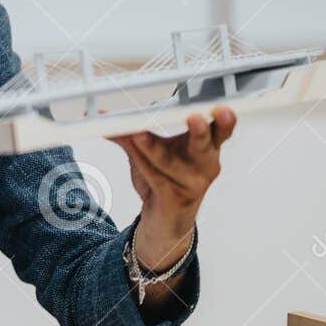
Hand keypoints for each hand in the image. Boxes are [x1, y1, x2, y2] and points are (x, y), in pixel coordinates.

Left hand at [109, 106, 236, 268]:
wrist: (166, 217)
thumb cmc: (166, 177)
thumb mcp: (153, 151)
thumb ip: (131, 132)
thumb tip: (101, 115)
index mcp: (207, 148)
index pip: (221, 132)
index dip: (224, 121)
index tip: (222, 108)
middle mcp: (204, 166)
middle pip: (204, 146)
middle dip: (200, 132)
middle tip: (194, 118)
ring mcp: (190, 184)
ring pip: (169, 163)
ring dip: (153, 148)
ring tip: (139, 134)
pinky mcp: (173, 198)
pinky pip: (154, 178)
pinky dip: (140, 163)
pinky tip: (130, 150)